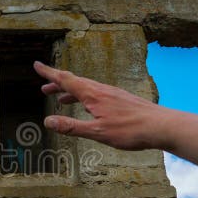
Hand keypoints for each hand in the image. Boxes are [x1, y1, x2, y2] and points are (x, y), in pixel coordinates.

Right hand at [34, 61, 197, 173]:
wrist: (161, 126)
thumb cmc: (130, 130)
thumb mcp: (96, 132)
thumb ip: (71, 126)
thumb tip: (47, 121)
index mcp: (92, 95)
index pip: (65, 80)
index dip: (49, 74)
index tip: (36, 65)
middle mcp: (101, 90)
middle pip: (74, 82)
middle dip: (57, 84)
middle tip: (43, 88)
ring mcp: (112, 94)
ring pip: (86, 89)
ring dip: (71, 92)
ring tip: (61, 100)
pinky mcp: (120, 100)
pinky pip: (96, 94)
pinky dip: (84, 97)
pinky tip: (88, 108)